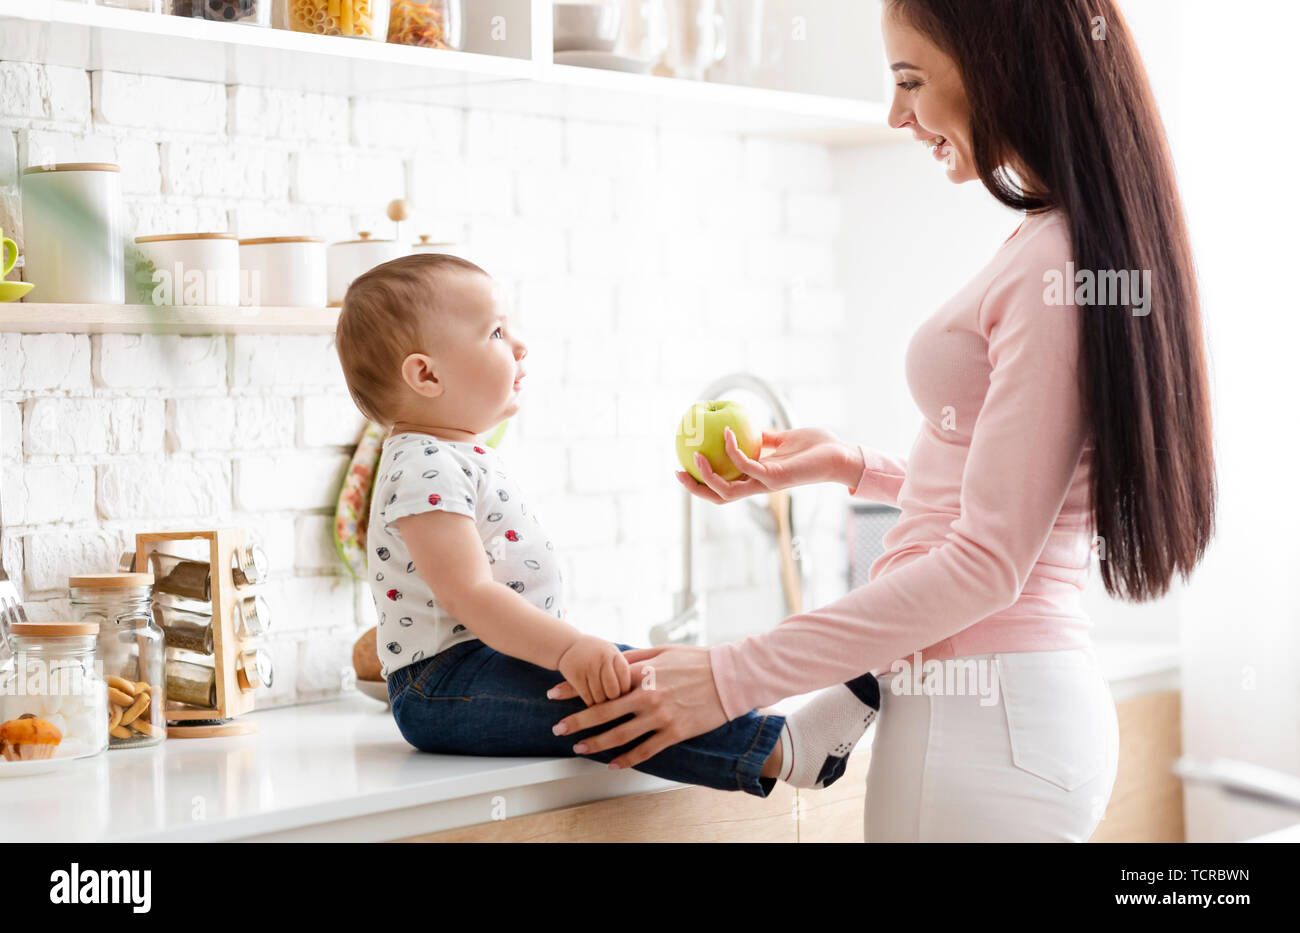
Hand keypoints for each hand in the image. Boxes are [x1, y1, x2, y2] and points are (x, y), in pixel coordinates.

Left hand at [547, 645, 727, 769]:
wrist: (731, 677)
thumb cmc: (697, 660)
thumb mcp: (663, 650)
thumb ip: (635, 656)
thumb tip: (610, 659)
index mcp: (643, 672)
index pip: (601, 682)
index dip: (574, 689)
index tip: (553, 695)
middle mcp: (648, 695)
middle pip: (604, 711)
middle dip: (577, 721)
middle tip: (557, 729)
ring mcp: (661, 716)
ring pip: (620, 734)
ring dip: (596, 743)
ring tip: (579, 748)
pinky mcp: (675, 732)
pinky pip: (645, 750)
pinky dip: (627, 759)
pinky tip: (612, 764)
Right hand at [556, 635, 631, 705]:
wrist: (568, 645)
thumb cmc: (597, 654)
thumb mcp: (612, 653)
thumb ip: (623, 669)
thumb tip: (641, 691)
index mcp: (614, 654)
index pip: (625, 679)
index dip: (625, 691)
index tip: (624, 696)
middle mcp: (602, 658)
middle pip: (613, 691)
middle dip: (613, 700)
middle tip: (612, 703)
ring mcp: (588, 666)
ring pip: (600, 697)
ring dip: (601, 705)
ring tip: (602, 704)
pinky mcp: (575, 675)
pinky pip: (587, 697)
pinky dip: (591, 704)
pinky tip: (592, 703)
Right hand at [677, 425, 858, 503]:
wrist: (840, 454)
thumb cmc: (817, 447)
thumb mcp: (784, 439)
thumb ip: (764, 438)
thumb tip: (743, 426)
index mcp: (758, 478)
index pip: (724, 487)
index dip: (702, 483)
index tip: (685, 466)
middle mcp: (759, 485)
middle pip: (719, 496)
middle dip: (696, 488)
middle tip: (678, 472)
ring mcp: (766, 483)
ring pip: (728, 489)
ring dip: (708, 476)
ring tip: (696, 456)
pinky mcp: (775, 476)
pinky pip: (746, 464)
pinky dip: (732, 450)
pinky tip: (726, 434)